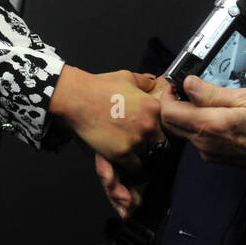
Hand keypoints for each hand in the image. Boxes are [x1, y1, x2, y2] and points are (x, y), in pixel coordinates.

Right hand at [93, 74, 173, 217]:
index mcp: (153, 107)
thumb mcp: (128, 77)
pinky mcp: (121, 154)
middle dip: (152, 143)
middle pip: (160, 143)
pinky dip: (130, 165)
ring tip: (129, 147)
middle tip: (141, 142)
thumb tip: (154, 82)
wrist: (77, 99)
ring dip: (140, 154)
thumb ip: (145, 83)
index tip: (154, 132)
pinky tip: (124, 157)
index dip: (160, 129)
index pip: (168, 125)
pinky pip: (134, 167)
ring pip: (147, 155)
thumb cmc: (99, 87)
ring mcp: (136, 141)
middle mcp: (148, 125)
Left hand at [159, 74, 245, 177]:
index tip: (176, 84)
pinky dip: (198, 126)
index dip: (167, 94)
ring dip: (186, 115)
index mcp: (210, 125)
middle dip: (173, 104)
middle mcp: (206, 143)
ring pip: (184, 132)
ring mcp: (211, 152)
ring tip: (204, 100)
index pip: (169, 112)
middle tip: (185, 89)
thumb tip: (188, 84)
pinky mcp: (217, 157)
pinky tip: (215, 115)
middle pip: (171, 124)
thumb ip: (212, 93)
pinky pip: (198, 140)